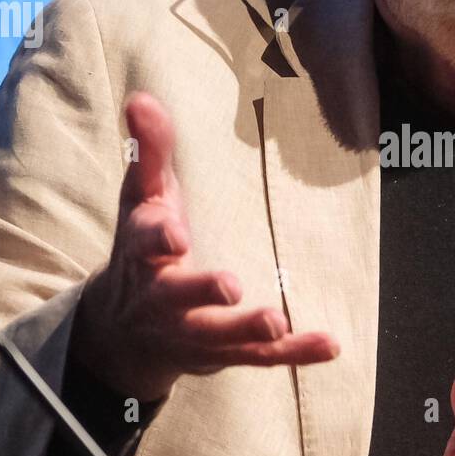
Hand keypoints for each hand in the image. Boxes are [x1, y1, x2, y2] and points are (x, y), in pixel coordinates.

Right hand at [72, 92, 338, 401]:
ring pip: (220, 336)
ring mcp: (193, 331)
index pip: (145, 243)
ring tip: (277, 320)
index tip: (176, 233)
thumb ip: (150, 150)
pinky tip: (330, 345)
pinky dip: (295, 353)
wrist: (124, 331)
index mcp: (142, 254)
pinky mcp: (223, 354)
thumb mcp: (142, 199)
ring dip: (247, 329)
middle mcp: (162, 298)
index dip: (159, 238)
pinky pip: (259, 358)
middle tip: (229, 285)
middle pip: (179, 297)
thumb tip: (143, 97)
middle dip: (201, 291)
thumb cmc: (142, 250)